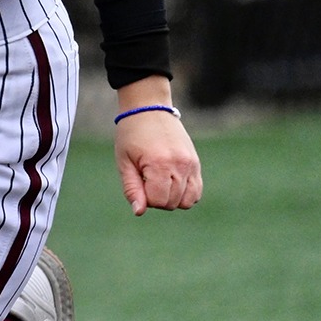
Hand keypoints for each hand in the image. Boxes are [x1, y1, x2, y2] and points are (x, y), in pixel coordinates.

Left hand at [112, 76, 203, 215]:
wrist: (149, 108)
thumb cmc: (131, 134)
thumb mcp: (124, 161)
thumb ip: (132, 188)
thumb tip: (139, 212)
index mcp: (159, 164)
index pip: (158, 201)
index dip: (145, 197)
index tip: (138, 180)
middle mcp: (180, 165)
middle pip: (172, 203)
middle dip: (157, 198)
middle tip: (146, 178)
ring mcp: (191, 164)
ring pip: (187, 201)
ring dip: (172, 198)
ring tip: (159, 180)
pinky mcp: (196, 163)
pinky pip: (197, 191)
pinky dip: (185, 193)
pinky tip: (171, 181)